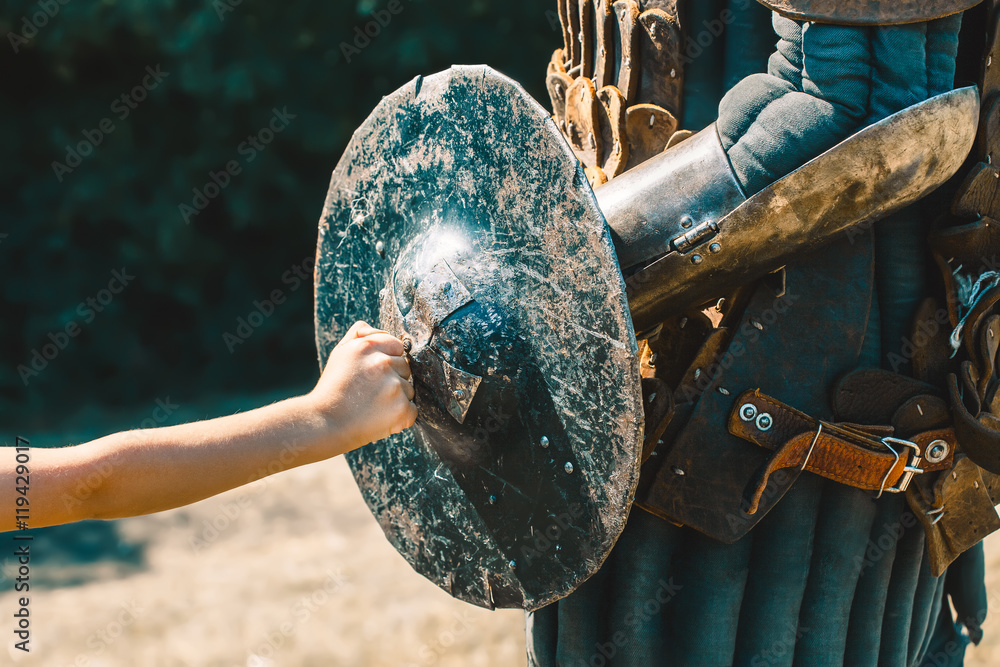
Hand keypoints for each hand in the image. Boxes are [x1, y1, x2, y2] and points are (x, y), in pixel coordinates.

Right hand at [308, 321, 416, 450]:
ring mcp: (394, 386)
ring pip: (409, 389)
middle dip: (392, 379)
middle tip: (368, 392)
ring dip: (396, 398)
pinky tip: (380, 417)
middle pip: (405, 368)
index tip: (374, 375)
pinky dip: (401, 416)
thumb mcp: (340, 354)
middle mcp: (382, 363)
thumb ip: (358, 335)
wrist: (324, 423)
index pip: (397, 346)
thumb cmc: (332, 389)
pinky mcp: (401, 409)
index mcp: (367, 346)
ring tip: (372, 406)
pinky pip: (412, 410)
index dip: (388, 361)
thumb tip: (376, 328)